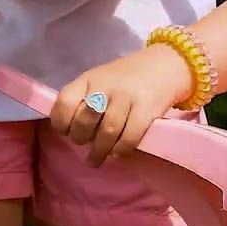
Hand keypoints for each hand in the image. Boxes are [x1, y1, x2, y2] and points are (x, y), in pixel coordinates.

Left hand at [49, 45, 192, 166]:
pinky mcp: (146, 110)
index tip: (66, 131)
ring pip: (107, 133)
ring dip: (99, 152)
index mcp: (88, 79)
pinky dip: (120, 150)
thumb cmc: (126, 79)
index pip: (64, 102)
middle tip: (85, 144)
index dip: (61, 122)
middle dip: (81, 138)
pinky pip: (129, 138)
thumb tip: (72, 133)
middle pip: (84, 121)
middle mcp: (105, 87)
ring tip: (96, 160)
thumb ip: (83, 100)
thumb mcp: (99, 80)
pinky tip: (117, 154)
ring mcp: (126, 97)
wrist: (165, 65)